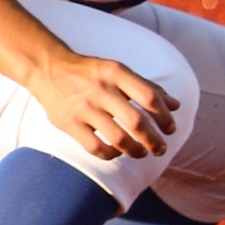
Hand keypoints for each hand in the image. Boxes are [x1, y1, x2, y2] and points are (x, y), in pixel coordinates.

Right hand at [27, 53, 179, 160]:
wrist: (48, 69)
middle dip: (154, 140)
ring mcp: (84, 108)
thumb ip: (147, 86)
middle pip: (137, 122)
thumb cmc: (90, 72)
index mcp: (116, 72)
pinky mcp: (70, 123)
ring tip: (142, 153)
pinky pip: (96, 148)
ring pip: (119, 139)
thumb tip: (176, 105)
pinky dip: (111, 154)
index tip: (170, 128)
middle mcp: (101, 89)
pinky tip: (117, 152)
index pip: (150, 97)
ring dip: (136, 151)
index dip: (165, 116)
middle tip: (160, 149)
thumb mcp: (118, 71)